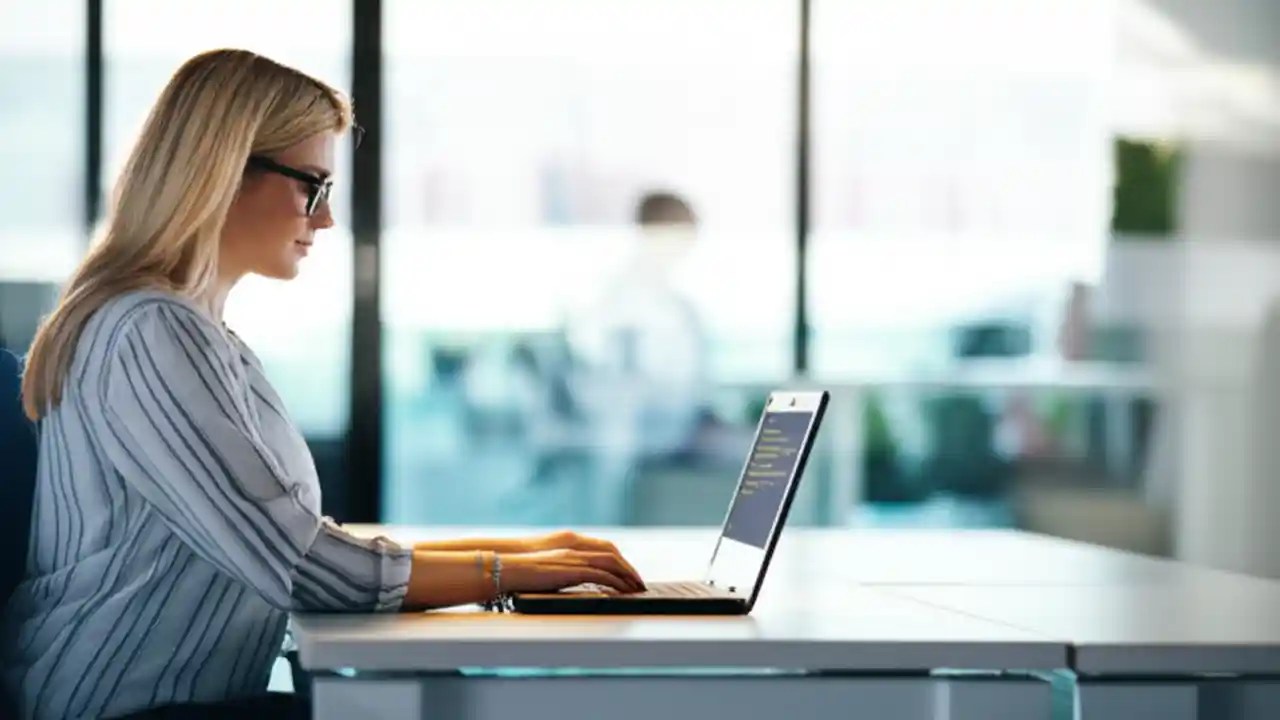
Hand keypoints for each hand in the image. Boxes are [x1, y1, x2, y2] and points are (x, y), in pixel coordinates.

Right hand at [501, 548, 645, 593]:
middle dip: (628, 567)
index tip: (628, 570)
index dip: (619, 558)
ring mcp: (574, 556)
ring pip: (611, 562)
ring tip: (636, 587)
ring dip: (627, 575)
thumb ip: (564, 564)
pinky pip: (601, 575)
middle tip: (638, 580)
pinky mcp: (572, 570)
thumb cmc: (522, 568)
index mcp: (569, 540)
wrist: (507, 567)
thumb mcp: (548, 563)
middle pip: (612, 552)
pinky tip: (622, 591)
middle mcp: (575, 545)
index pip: (603, 546)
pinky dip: (615, 582)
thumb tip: (575, 575)